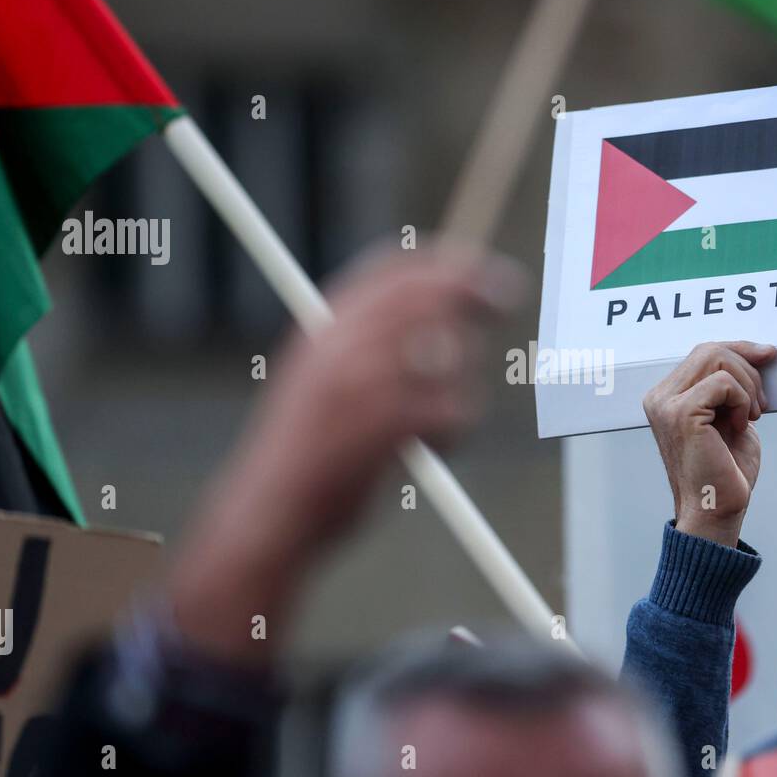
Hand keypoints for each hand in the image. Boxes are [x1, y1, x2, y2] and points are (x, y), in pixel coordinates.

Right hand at [168, 239, 522, 662]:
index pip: (390, 270)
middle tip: (508, 294)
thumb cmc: (303, 457)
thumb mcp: (318, 380)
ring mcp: (364, 380)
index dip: (442, 261)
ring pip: (449, 352)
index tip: (476, 265)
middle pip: (427, 293)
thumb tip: (430, 312)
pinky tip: (435, 448)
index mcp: (323, 330)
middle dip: (475, 288)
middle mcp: (341, 344)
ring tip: (435, 424)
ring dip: (461, 382)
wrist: (269, 515)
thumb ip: (361, 343)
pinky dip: (457, 429)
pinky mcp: (386, 423)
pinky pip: (453, 407)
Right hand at [642, 341, 776, 546]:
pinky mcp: (681, 414)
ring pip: (716, 358)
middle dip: (747, 369)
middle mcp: (660, 397)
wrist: (717, 510)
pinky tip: (742, 425)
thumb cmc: (726, 471)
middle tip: (760, 405)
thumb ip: (731, 387)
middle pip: (710, 349)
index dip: (739, 349)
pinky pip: (723, 382)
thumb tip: (757, 353)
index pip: (703, 352)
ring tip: (751, 416)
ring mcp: (666, 405)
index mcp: (667, 397)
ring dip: (747, 385)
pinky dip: (742, 400)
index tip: (768, 355)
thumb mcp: (730, 417)